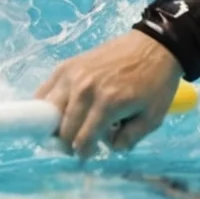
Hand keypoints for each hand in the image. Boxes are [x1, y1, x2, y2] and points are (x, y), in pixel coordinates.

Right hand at [36, 32, 183, 154]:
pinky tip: (60, 111)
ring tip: (69, 128)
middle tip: (79, 144)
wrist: (154, 45)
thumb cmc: (156, 82)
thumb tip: (108, 149)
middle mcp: (85, 90)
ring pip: (47, 112)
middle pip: (62, 130)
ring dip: (55, 126)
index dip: (84, 153)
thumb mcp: (153, 116)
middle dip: (69, 144)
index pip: (81, 140)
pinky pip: (43, 92)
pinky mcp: (65, 66)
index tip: (89, 153)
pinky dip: (45, 106)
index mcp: (108, 104)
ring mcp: (72, 76)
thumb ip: (130, 139)